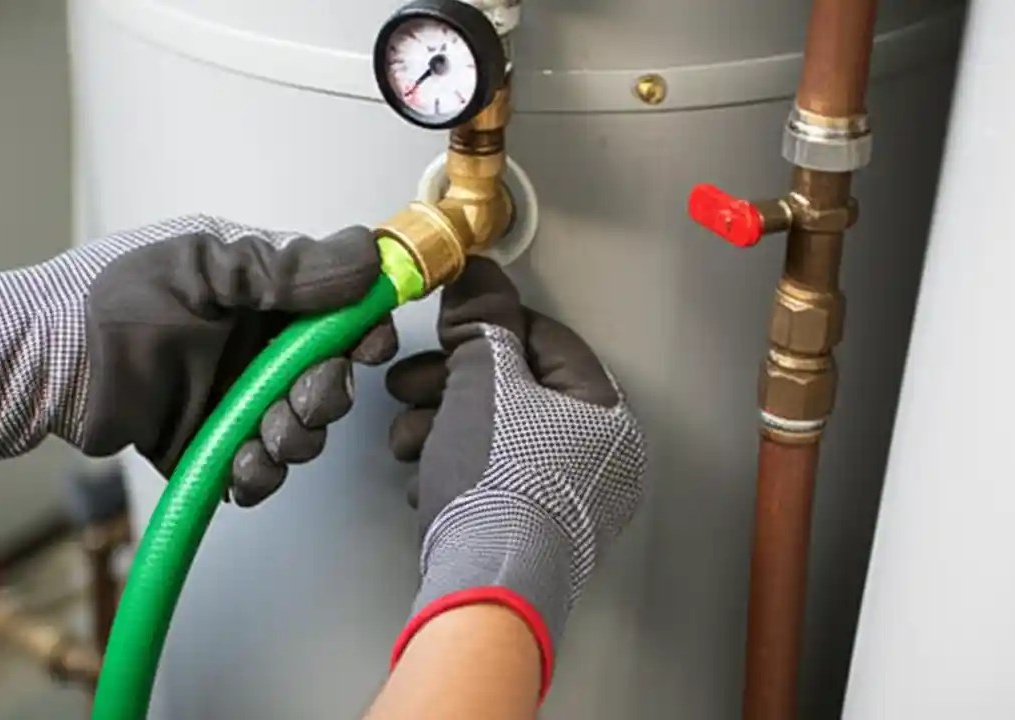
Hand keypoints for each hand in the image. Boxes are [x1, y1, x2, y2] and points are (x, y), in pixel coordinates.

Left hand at [0, 215, 396, 504]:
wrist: (48, 361)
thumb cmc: (112, 298)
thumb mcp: (203, 268)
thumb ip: (286, 270)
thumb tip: (368, 256)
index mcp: (263, 293)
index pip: (339, 310)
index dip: (362, 330)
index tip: (366, 345)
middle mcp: (257, 347)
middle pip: (330, 379)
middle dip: (325, 395)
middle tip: (300, 398)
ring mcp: (236, 399)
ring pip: (301, 431)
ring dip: (295, 439)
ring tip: (262, 435)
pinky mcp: (211, 447)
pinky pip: (258, 472)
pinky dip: (257, 475)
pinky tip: (238, 466)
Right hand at [384, 258, 647, 692]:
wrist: (487, 586)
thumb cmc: (500, 485)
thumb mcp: (483, 383)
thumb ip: (480, 320)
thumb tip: (477, 271)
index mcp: (605, 411)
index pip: (545, 338)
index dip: (486, 327)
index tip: (444, 330)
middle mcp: (600, 456)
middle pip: (516, 390)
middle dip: (450, 384)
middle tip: (410, 386)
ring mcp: (571, 499)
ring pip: (498, 435)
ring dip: (442, 426)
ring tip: (409, 440)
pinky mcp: (536, 531)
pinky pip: (496, 478)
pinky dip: (456, 469)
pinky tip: (426, 478)